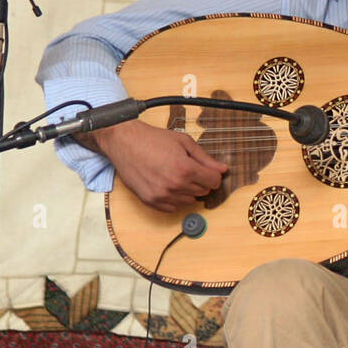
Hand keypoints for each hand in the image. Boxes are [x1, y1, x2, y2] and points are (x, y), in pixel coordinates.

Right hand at [82, 119, 227, 212]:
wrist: (125, 142)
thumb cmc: (153, 140)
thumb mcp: (184, 142)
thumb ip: (206, 158)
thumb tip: (223, 169)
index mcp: (185, 169)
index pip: (214, 182)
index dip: (213, 175)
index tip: (208, 171)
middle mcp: (174, 185)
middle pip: (203, 192)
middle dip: (201, 181)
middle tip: (189, 169)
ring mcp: (162, 195)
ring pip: (189, 201)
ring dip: (188, 190)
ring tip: (176, 175)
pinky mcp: (151, 201)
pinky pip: (173, 208)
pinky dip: (175, 198)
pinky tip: (168, 184)